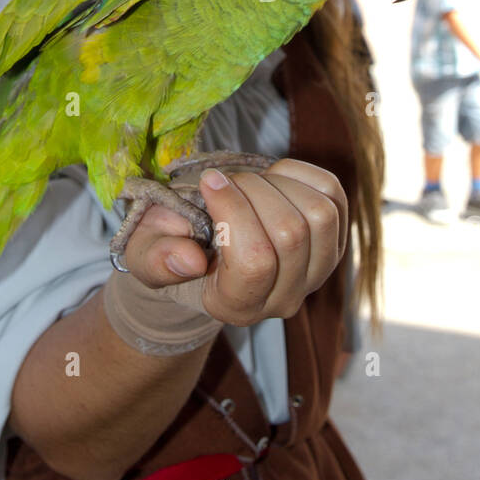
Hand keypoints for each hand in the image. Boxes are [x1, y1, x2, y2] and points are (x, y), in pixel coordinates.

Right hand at [120, 159, 346, 325]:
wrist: (203, 255)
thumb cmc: (171, 251)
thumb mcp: (146, 255)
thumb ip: (158, 259)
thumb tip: (189, 259)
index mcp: (236, 306)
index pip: (255, 264)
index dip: (234, 211)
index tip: (208, 181)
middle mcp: (283, 298)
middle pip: (291, 233)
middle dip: (253, 190)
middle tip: (225, 180)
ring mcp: (316, 272)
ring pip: (319, 214)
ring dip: (279, 183)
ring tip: (249, 182)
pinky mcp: (334, 241)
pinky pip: (332, 194)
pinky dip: (303, 173)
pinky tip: (274, 177)